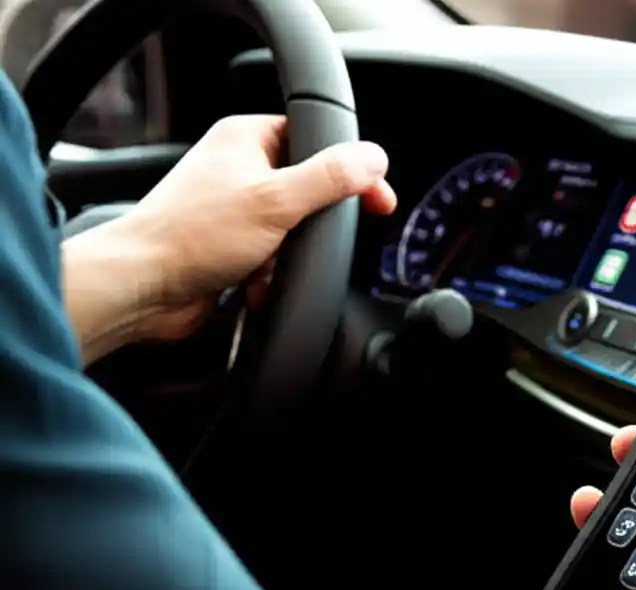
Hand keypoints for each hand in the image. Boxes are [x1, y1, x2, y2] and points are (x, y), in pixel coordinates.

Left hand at [121, 115, 397, 340]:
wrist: (142, 288)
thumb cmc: (192, 236)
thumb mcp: (277, 200)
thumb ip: (331, 177)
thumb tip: (373, 158)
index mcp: (245, 138)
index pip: (315, 137)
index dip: (349, 166)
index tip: (374, 194)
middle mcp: (237, 168)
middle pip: (309, 187)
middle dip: (316, 222)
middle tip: (322, 236)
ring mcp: (233, 208)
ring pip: (293, 228)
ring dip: (292, 253)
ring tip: (274, 262)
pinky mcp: (230, 246)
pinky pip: (273, 257)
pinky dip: (273, 274)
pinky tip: (259, 283)